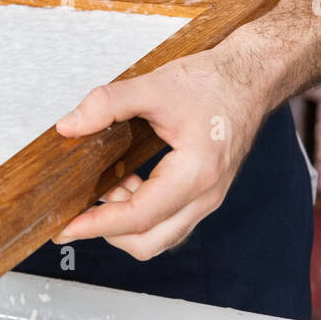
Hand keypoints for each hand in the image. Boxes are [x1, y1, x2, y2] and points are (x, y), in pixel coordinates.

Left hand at [52, 49, 266, 260]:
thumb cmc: (216, 82)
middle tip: (80, 211)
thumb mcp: (155, 86)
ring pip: (160, 236)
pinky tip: (128, 184)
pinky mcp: (204, 195)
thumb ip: (107, 104)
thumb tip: (70, 125)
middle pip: (149, 241)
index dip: (98, 224)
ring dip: (126, 223)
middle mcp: (206, 195)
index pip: (139, 216)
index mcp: (196, 173)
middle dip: (109, 232)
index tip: (68, 227)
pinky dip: (142, 214)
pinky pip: (169, 222)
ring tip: (107, 189)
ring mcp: (208, 198)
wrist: (252, 78)